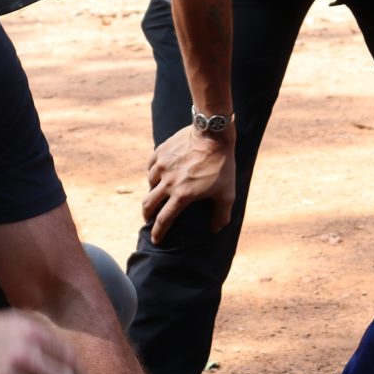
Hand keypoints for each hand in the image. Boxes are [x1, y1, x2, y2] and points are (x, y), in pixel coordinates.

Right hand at [144, 125, 236, 243]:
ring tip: (157, 193)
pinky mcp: (161, 152)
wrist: (212, 134)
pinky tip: (158, 174)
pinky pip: (151, 166)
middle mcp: (168, 183)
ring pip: (149, 184)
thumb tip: (215, 230)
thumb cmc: (221, 165)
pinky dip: (153, 173)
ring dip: (152, 191)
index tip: (155, 239)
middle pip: (148, 204)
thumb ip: (221, 215)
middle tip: (148, 218)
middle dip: (147, 215)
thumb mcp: (227, 194)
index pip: (164, 219)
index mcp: (182, 195)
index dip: (158, 232)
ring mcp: (162, 166)